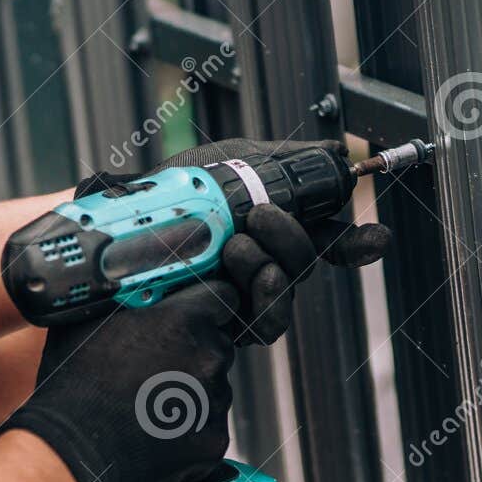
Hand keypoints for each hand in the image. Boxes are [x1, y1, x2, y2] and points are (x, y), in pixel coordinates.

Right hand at [0, 281, 237, 481]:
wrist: (71, 448)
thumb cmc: (74, 383)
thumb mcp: (90, 319)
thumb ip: (126, 297)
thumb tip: (132, 282)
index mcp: (184, 319)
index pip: (222, 297)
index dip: (208, 305)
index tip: (197, 314)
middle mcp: (208, 357)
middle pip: (218, 345)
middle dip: (195, 352)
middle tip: (158, 367)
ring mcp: (214, 400)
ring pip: (214, 387)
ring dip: (192, 391)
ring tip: (150, 403)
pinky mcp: (213, 439)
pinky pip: (208, 426)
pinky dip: (190, 428)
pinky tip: (156, 430)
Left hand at [77, 139, 392, 344]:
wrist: (104, 247)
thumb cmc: (160, 203)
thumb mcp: (221, 166)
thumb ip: (279, 162)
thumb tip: (336, 153)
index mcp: (264, 230)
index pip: (321, 239)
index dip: (353, 243)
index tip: (377, 238)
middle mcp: (257, 266)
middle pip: (305, 263)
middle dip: (295, 239)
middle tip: (264, 216)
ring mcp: (240, 299)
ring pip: (287, 294)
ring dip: (274, 264)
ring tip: (238, 246)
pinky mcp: (222, 328)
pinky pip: (263, 325)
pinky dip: (261, 300)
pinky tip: (239, 276)